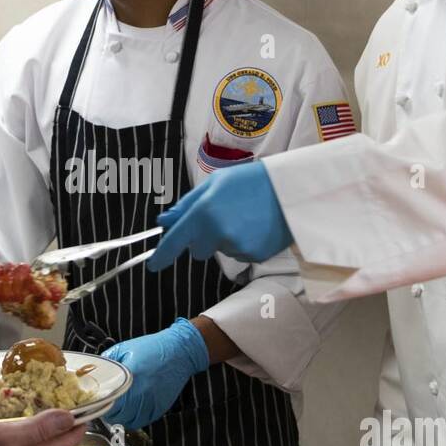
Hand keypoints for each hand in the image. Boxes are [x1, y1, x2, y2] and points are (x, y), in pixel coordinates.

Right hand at [0, 409, 86, 445]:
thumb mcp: (7, 436)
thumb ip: (37, 429)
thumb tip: (67, 418)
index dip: (74, 433)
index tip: (86, 420)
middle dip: (61, 436)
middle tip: (72, 421)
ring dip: (43, 438)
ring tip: (49, 425)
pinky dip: (23, 439)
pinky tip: (17, 434)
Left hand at [101, 318, 208, 428]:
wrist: (180, 351)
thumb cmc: (154, 348)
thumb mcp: (125, 348)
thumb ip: (109, 360)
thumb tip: (97, 370)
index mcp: (130, 377)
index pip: (110, 400)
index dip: (101, 402)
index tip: (98, 399)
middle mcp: (141, 392)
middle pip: (117, 414)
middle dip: (109, 411)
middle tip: (106, 404)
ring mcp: (151, 402)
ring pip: (129, 421)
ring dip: (120, 417)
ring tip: (117, 409)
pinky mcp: (160, 407)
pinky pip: (143, 421)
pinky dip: (134, 419)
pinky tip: (130, 411)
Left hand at [146, 160, 292, 271]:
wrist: (292, 189)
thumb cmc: (250, 181)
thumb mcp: (215, 183)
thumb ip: (187, 204)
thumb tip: (164, 220)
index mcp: (203, 212)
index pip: (174, 240)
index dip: (161, 255)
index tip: (153, 265)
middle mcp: (217, 233)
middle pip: (198, 250)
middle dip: (204, 239)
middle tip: (223, 217)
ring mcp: (237, 247)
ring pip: (221, 251)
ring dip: (226, 239)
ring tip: (246, 217)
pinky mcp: (254, 256)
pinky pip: (240, 255)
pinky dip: (244, 244)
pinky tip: (257, 227)